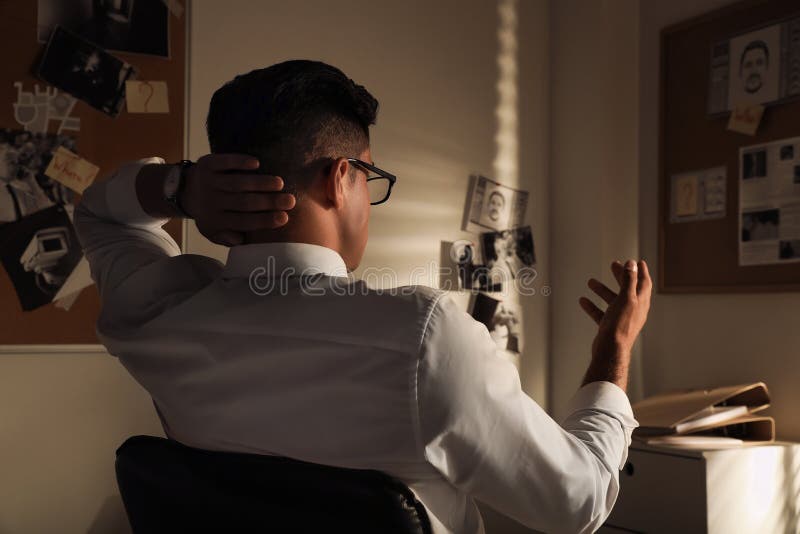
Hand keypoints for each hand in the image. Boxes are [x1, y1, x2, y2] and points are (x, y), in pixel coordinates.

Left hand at [180, 154, 295, 245]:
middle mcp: (212, 201)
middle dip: (268, 202)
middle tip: (290, 200)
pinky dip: (239, 162)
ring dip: (259, 182)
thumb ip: (228, 239)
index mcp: (216, 221)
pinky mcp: (207, 164)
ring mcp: (209, 182)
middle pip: (243, 202)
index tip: (284, 218)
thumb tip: (243, 241)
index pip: (243, 222)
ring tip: (280, 183)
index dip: (264, 220)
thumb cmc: (210, 212)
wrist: (184, 189)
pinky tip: (256, 163)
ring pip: (236, 183)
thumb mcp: (214, 232)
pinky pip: (223, 163)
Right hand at [578, 260, 651, 389]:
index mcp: (641, 302)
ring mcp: (621, 318)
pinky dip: (593, 306)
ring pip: (612, 300)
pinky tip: (583, 301)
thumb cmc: (621, 324)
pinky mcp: (610, 326)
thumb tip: (632, 264)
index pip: (644, 283)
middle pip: (627, 289)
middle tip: (613, 265)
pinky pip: (601, 313)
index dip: (641, 271)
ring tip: (591, 282)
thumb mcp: (626, 297)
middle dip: (620, 276)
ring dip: (602, 290)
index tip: (637, 262)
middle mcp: (633, 310)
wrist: (611, 349)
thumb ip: (629, 280)